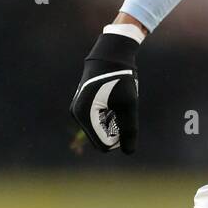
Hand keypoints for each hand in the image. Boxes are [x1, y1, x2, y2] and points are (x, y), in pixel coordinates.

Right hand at [70, 33, 139, 153]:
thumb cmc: (120, 78)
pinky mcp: (82, 108)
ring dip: (113, 125)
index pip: (104, 145)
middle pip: (100, 141)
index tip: (127, 119)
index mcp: (84, 114)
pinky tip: (113, 104)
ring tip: (118, 105)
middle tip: (123, 111)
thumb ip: (130, 129)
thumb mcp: (129, 104)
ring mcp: (78, 111)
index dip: (120, 138)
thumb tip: (129, 152)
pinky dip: (108, 119)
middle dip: (115, 132)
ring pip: (99, 133)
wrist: (110, 55)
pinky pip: (97, 124)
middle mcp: (77, 114)